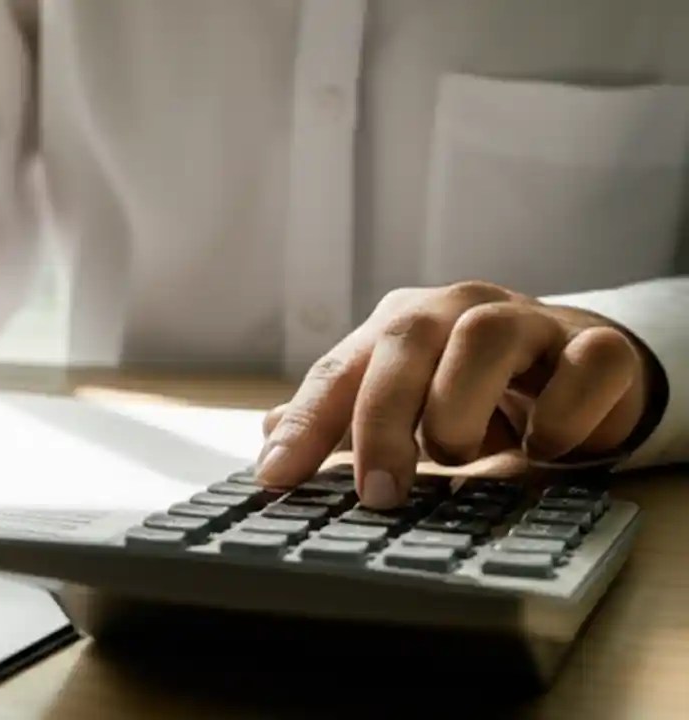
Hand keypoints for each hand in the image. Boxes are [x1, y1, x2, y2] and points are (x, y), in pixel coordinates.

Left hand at [257, 281, 651, 507]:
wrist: (578, 370)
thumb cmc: (475, 390)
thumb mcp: (403, 403)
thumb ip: (340, 418)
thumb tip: (269, 433)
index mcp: (402, 325)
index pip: (340, 367)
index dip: (306, 422)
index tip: (276, 476)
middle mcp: (460, 310)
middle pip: (406, 340)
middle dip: (383, 419)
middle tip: (378, 490)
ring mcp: (531, 321)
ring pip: (486, 337)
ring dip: (461, 409)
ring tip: (458, 458)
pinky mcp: (599, 348)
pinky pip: (585, 365)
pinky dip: (561, 414)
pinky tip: (544, 448)